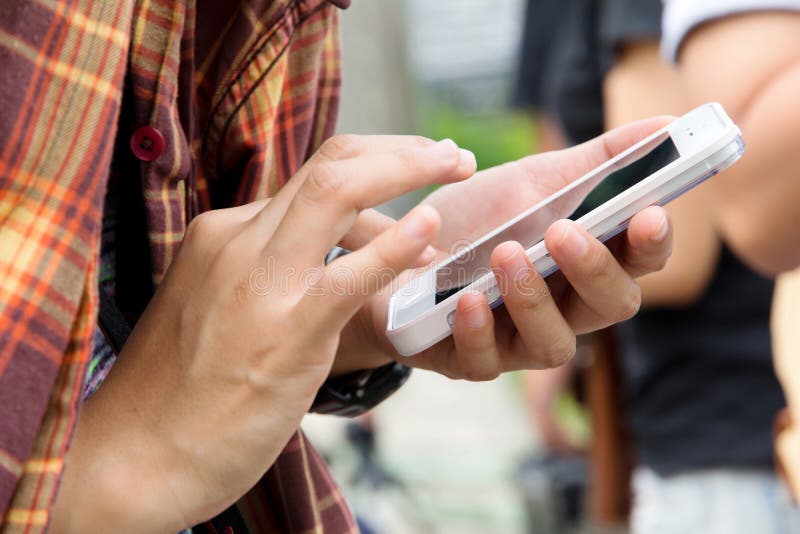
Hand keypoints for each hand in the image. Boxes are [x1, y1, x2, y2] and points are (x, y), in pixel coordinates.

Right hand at [50, 136, 474, 531]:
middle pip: (330, 166)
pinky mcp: (285, 332)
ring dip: (408, 169)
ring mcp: (259, 282)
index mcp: (223, 232)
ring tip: (458, 167)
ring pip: (337, 192)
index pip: (312, 177)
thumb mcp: (221, 308)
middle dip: (401, 150)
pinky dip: (395, 244)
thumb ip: (272, 272)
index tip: (414, 163)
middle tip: (452, 154)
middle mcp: (237, 240)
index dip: (374, 163)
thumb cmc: (184, 390)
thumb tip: (348, 254)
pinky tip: (429, 228)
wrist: (135, 457)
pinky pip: (350, 274)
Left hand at [335, 118, 674, 379]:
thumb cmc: (477, 221)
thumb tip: (667, 122)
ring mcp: (518, 341)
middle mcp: (564, 309)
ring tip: (507, 254)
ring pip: (553, 345)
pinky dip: (479, 331)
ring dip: (533, 299)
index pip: (639, 263)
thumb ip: (598, 160)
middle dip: (594, 270)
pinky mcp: (470, 360)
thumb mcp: (531, 181)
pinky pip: (485, 361)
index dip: (653, 244)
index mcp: (585, 264)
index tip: (650, 213)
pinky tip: (467, 300)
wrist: (399, 249)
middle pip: (610, 306)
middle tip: (564, 231)